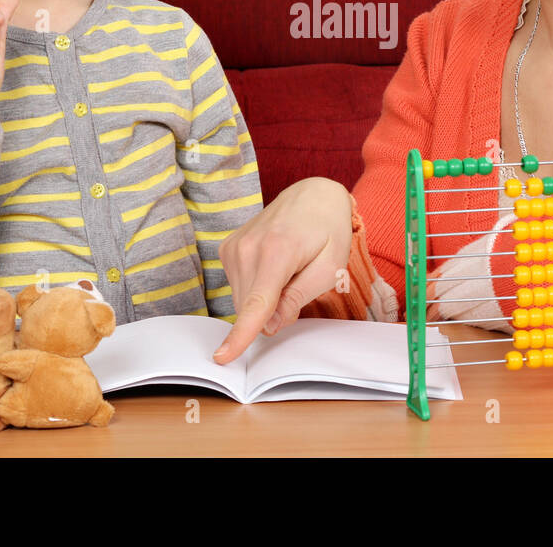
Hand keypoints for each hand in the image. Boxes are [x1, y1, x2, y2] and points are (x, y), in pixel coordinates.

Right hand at [212, 177, 353, 363]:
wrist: (312, 195)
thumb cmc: (328, 230)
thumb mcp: (330, 268)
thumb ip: (298, 298)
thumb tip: (270, 326)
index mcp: (278, 251)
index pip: (256, 303)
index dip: (241, 334)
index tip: (222, 357)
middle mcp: (249, 247)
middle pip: (249, 307)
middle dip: (271, 312)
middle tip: (298, 283)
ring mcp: (234, 245)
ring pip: (241, 300)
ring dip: (263, 299)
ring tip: (287, 269)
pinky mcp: (228, 248)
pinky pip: (238, 286)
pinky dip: (255, 287)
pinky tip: (273, 266)